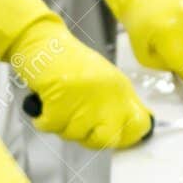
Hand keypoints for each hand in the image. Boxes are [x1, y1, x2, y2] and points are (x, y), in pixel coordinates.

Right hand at [13, 13, 151, 147]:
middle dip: (88, 139)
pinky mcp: (61, 101)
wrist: (43, 42)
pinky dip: (43, 120)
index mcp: (121, 90)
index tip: (112, 136)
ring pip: (73, 135)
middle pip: (106, 140)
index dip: (126, 137)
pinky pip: (51, 127)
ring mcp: (85, 99)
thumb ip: (118, 104)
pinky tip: (46, 103)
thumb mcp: (105, 80)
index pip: (139, 124)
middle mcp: (108, 95)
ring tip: (58, 103)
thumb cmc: (70, 62)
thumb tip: (133, 129)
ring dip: (61, 125)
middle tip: (76, 124)